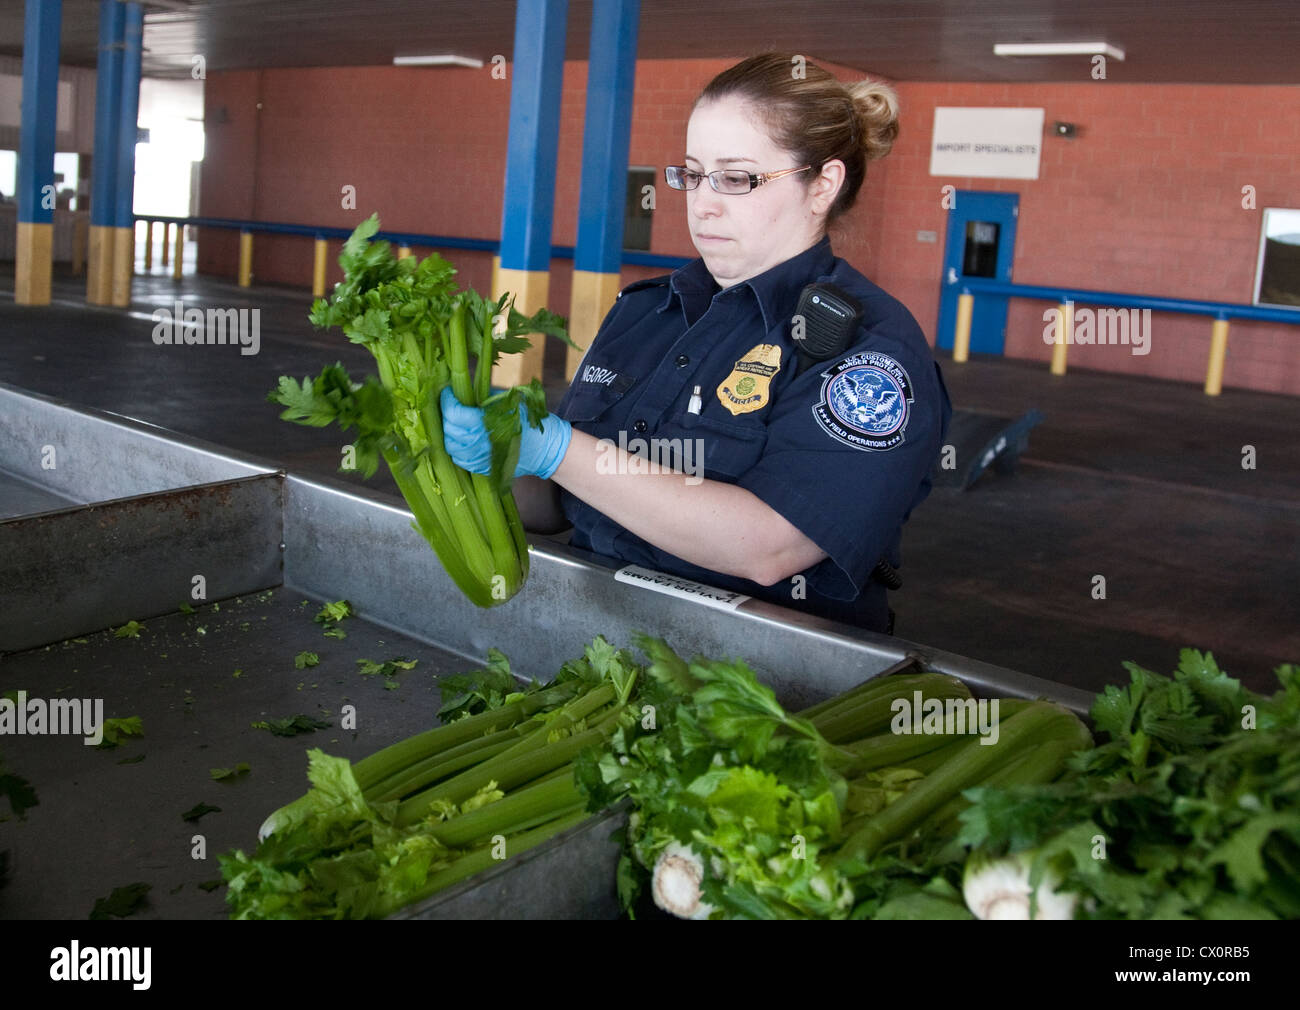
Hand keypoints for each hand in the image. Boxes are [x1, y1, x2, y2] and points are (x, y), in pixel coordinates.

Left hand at [440, 385, 571, 479]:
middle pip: (450, 430)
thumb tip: (464, 391)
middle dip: (446, 416)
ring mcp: (481, 459)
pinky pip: (459, 459)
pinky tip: (461, 438)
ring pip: (451, 446)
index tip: (447, 392)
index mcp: (488, 424)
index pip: (455, 414)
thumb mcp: (512, 402)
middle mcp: (481, 444)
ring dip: (449, 432)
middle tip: (450, 405)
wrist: (545, 448)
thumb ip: (486, 399)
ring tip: (454, 421)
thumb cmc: (529, 422)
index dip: (447, 401)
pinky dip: (456, 448)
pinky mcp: (482, 469)